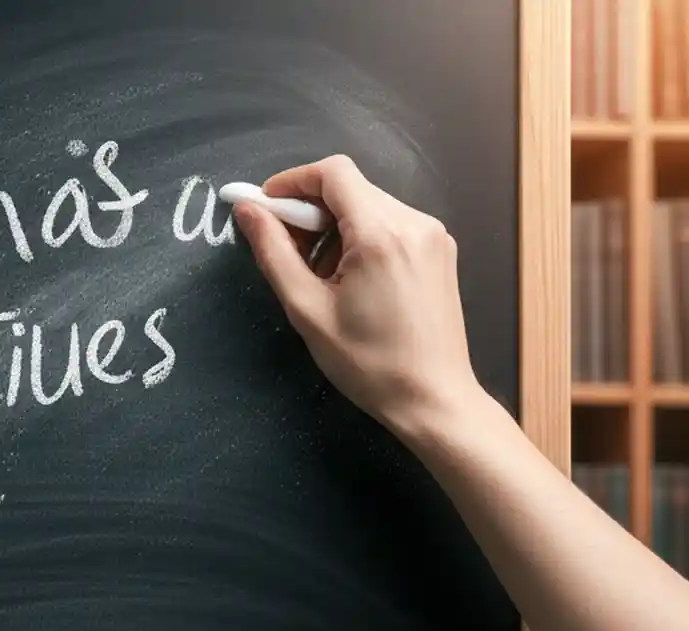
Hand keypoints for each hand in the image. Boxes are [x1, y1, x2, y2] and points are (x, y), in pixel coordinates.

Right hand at [232, 155, 482, 435]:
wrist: (433, 400)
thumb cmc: (368, 364)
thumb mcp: (307, 309)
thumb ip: (274, 252)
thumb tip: (248, 211)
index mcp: (381, 234)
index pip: (333, 173)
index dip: (292, 181)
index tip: (265, 208)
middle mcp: (414, 223)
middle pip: (350, 188)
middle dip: (311, 212)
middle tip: (288, 253)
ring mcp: (433, 236)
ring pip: (369, 206)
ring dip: (336, 228)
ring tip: (322, 278)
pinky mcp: (440, 251)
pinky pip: (391, 224)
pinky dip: (361, 238)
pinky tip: (351, 280)